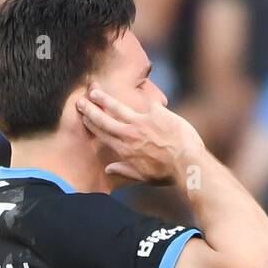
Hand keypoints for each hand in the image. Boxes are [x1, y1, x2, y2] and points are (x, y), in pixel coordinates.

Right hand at [76, 84, 204, 183]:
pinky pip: (152, 105)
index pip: (103, 134)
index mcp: (124, 150)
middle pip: (104, 119)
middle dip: (90, 110)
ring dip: (105, 99)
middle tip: (80, 101)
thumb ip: (125, 171)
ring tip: (95, 91)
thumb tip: (108, 170)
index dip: (91, 125)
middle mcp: (129, 134)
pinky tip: (152, 100)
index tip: (83, 117)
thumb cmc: (168, 174)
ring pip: (118, 107)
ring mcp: (141, 122)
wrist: (187, 163)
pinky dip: (152, 105)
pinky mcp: (156, 113)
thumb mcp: (144, 177)